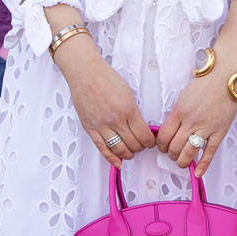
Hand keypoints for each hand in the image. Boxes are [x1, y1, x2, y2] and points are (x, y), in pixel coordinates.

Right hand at [54, 39, 153, 168]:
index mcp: (128, 110)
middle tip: (142, 145)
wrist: (85, 73)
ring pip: (120, 150)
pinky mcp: (90, 129)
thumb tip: (142, 127)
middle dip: (141, 148)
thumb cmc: (106, 78)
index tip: (151, 141)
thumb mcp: (128, 93)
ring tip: (131, 151)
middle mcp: (116, 120)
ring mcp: (101, 126)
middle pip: (134, 144)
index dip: (150, 142)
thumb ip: (135, 112)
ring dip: (128, 154)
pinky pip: (102, 149)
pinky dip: (112, 158)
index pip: (144, 135)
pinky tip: (118, 162)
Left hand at [156, 71, 236, 175]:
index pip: (163, 135)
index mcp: (179, 111)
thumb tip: (170, 130)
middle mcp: (191, 120)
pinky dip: (203, 165)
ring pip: (189, 152)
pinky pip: (209, 152)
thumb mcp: (184, 96)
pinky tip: (197, 173)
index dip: (160, 145)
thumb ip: (177, 113)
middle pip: (174, 146)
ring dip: (182, 161)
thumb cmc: (206, 83)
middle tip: (171, 153)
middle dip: (170, 154)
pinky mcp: (220, 131)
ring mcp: (206, 127)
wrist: (226, 76)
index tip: (161, 146)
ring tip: (181, 161)